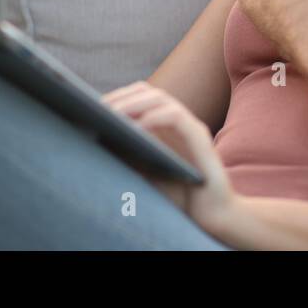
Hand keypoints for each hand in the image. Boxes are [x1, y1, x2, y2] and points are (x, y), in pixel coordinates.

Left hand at [102, 81, 236, 229]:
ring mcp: (191, 128)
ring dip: (133, 104)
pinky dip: (154, 118)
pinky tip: (137, 128)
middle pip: (149, 92)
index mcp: (165, 126)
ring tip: (112, 116)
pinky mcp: (201, 140)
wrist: (214, 215)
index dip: (117, 97)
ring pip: (161, 99)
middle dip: (121, 97)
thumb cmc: (180, 196)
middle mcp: (179, 121)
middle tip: (98, 109)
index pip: (140, 96)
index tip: (93, 107)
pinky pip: (176, 118)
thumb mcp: (146, 173)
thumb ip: (129, 154)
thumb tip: (98, 139)